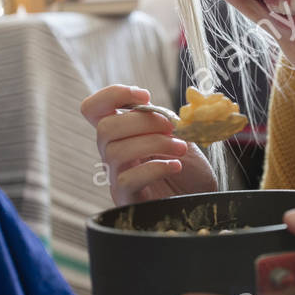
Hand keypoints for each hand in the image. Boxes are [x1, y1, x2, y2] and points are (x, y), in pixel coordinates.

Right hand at [80, 84, 217, 205]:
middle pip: (104, 128)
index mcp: (121, 133)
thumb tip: (150, 106)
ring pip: (115, 152)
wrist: (202, 199)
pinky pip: (127, 179)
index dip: (112, 95)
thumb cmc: (189, 169)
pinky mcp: (127, 198)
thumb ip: (162, 119)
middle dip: (142, 122)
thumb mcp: (179, 136)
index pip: (93, 109)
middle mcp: (112, 154)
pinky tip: (175, 166)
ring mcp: (117, 177)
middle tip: (171, 128)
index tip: (144, 95)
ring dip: (155, 144)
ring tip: (180, 148)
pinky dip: (155, 167)